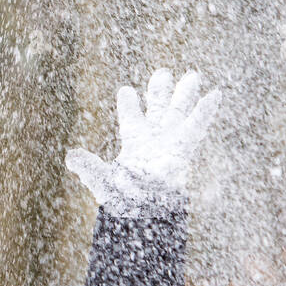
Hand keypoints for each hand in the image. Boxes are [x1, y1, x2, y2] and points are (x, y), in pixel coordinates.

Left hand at [66, 68, 219, 214]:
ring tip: (194, 75)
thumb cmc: (123, 199)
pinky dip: (205, 112)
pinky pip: (196, 127)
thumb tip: (71, 157)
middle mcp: (153, 138)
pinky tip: (214, 94)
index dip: (129, 105)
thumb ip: (89, 168)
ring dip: (185, 94)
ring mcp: (169, 141)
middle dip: (160, 92)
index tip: (126, 91)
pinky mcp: (183, 149)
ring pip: (178, 113)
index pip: (131, 119)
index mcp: (133, 142)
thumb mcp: (102, 181)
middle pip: (158, 109)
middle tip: (163, 73)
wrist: (145, 212)